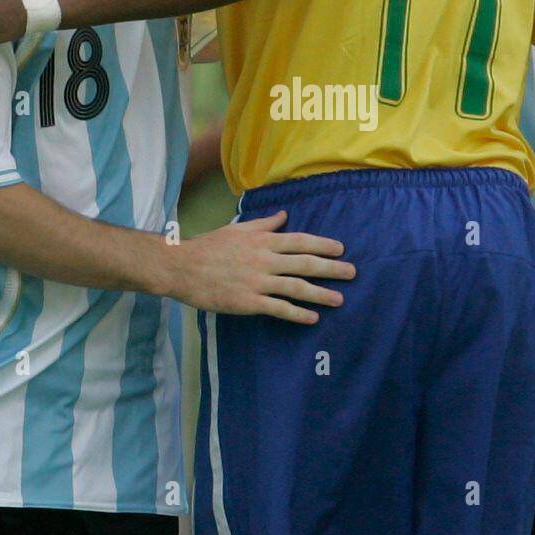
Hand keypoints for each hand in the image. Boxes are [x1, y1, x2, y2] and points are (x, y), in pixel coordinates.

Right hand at [168, 210, 355, 323]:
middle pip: (305, 264)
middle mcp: (264, 260)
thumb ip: (263, 224)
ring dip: (321, 294)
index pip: (300, 240)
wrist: (181, 268)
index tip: (341, 249)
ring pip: (297, 288)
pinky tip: (313, 318)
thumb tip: (284, 215)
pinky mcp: (248, 302)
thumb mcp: (237, 229)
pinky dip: (297, 314)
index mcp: (262, 241)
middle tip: (352, 273)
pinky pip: (279, 308)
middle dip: (332, 268)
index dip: (323, 244)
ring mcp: (258, 282)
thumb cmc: (208, 247)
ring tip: (340, 299)